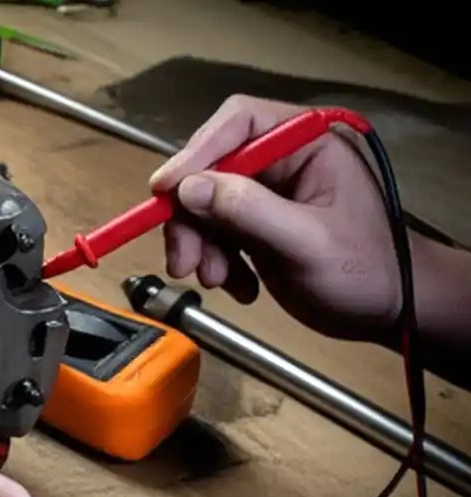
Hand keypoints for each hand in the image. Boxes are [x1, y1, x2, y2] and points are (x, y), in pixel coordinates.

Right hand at [150, 95, 400, 341]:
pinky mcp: (256, 225)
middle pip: (210, 168)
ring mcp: (267, 194)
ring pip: (204, 205)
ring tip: (217, 279)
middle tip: (184, 259)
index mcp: (306, 144)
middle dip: (192, 217)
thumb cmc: (368, 272)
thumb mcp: (306, 242)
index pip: (238, 123)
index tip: (166, 189)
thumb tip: (189, 188)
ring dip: (199, 245)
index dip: (197, 152)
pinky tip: (241, 286)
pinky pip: (214, 233)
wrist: (391, 312)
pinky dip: (216, 262)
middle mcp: (282, 161)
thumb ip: (247, 211)